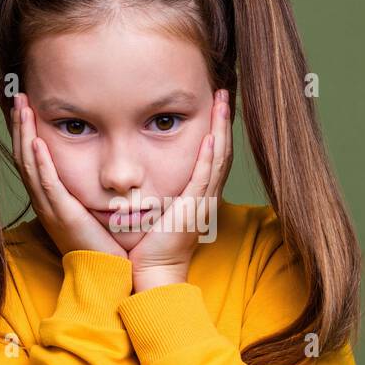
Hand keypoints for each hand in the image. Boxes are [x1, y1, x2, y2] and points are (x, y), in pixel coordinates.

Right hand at [8, 92, 127, 259]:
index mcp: (53, 200)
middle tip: (18, 97)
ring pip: (30, 165)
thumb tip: (109, 167)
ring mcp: (52, 210)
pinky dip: (41, 162)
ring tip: (22, 108)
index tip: (27, 107)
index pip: (33, 159)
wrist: (111, 276)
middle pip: (25, 156)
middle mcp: (47, 202)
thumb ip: (98, 188)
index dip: (27, 131)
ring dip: (25, 134)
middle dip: (20, 125)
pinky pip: (47, 185)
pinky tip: (37, 142)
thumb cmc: (111, 246)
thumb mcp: (100, 210)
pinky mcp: (63, 216)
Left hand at [127, 89, 231, 284]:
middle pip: (220, 150)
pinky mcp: (193, 210)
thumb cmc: (150, 244)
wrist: (154, 271)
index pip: (212, 153)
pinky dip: (210, 157)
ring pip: (218, 158)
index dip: (215, 127)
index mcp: (197, 193)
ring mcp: (201, 201)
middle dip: (222, 120)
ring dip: (220, 129)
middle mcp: (204, 194)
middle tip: (223, 93)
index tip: (214, 103)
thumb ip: (156, 186)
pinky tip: (210, 137)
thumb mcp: (156, 208)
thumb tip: (141, 169)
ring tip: (222, 103)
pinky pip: (204, 178)